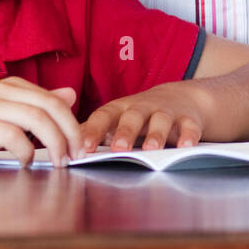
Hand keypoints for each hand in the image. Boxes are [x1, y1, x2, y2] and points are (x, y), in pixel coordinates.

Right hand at [0, 79, 82, 166]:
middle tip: (75, 157)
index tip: (80, 147)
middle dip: (70, 134)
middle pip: (50, 107)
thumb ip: (33, 105)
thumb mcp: (0, 113)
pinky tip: (25, 163)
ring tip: (56, 163)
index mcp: (10, 86)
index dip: (73, 123)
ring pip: (37, 119)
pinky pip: (12, 135)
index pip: (54, 100)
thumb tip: (69, 94)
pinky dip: (26, 152)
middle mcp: (2, 91)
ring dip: (53, 144)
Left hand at [79, 83, 210, 153]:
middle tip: (119, 148)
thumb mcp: (116, 118)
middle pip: (132, 117)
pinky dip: (189, 136)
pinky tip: (186, 147)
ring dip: (156, 134)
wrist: (180, 99)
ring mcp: (166, 112)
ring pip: (161, 121)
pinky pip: (190, 127)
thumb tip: (59, 145)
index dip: (93, 131)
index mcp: (120, 109)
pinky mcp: (188, 119)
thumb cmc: (139, 114)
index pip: (103, 116)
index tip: (83, 147)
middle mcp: (142, 108)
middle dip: (126, 132)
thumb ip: (93, 131)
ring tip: (152, 149)